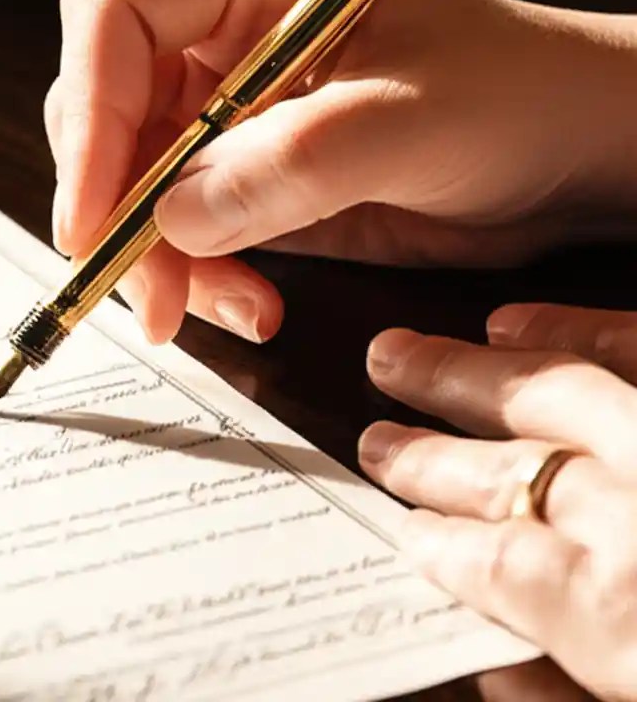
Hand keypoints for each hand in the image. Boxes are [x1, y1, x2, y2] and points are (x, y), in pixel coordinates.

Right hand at [48, 0, 636, 343]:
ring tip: (228, 309)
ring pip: (136, 179)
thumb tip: (171, 219)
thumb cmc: (518, 96)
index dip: (92, 114)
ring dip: (161, 258)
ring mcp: (229, 102)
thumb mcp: (407, 124)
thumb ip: (287, 166)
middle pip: (110, 105)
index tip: (92, 215)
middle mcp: (228, 29)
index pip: (119, 16)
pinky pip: (180, 224)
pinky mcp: (243, 168)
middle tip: (148, 288)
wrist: (571, 157)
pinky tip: (246, 305)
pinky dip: (196, 275)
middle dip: (120, 205)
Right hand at [357, 303, 636, 700]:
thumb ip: (566, 694)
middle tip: (377, 446)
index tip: (405, 537)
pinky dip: (585, 330)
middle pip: (516, 474)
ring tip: (405, 358)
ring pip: (567, 393)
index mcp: (623, 612)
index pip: (500, 566)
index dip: (441, 548)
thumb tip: (502, 673)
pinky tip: (520, 326)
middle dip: (436, 461)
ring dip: (477, 379)